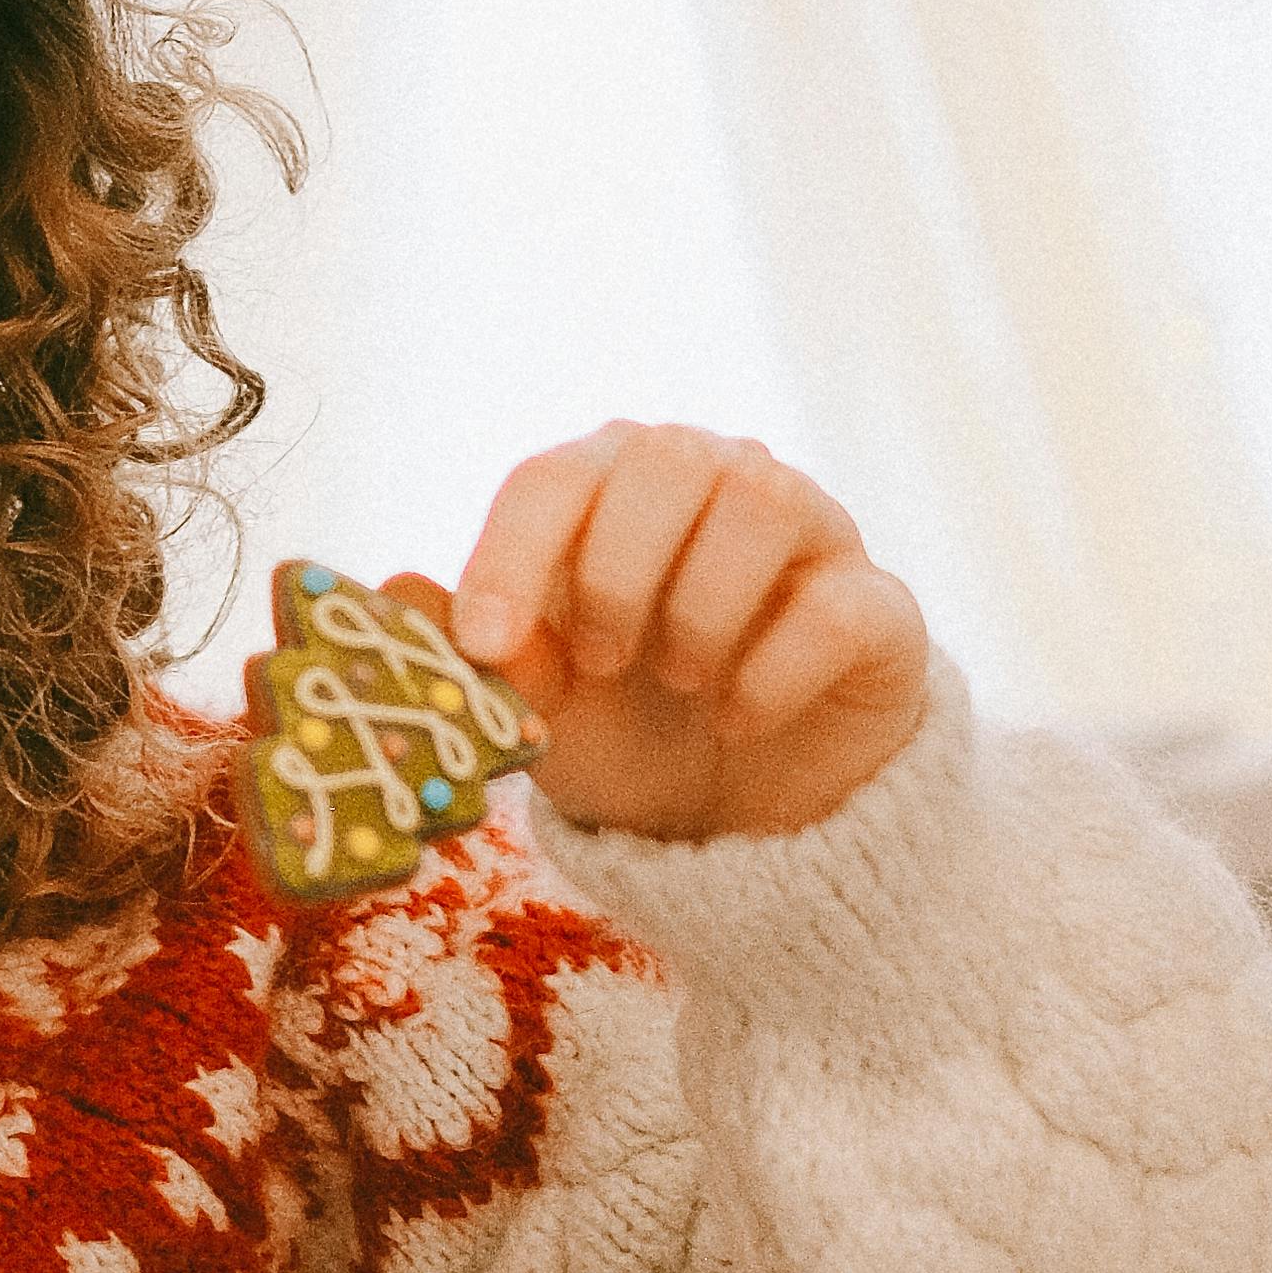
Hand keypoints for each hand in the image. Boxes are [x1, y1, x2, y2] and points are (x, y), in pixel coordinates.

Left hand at [450, 424, 926, 842]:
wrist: (746, 814)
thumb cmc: (629, 730)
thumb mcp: (541, 709)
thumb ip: (480, 653)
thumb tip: (394, 590)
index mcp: (612, 490)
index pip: (554, 479)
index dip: (510, 556)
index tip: (487, 647)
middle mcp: (714, 480)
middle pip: (663, 457)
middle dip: (614, 572)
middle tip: (605, 665)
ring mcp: (808, 531)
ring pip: (762, 498)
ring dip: (699, 608)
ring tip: (682, 682)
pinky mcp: (877, 605)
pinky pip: (838, 605)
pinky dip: (773, 672)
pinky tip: (741, 718)